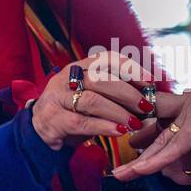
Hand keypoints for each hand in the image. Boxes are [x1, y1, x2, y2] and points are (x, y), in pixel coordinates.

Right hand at [32, 51, 155, 149]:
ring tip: (135, 123)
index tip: (150, 81)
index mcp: (79, 67)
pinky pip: (82, 122)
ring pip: (93, 101)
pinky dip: (103, 126)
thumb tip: (147, 97)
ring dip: (118, 112)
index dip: (130, 68)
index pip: (106, 59)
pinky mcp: (53, 119)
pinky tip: (118, 131)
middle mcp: (67, 77)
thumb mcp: (90, 95)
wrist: (40, 130)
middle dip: (128, 93)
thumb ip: (113, 93)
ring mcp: (57, 97)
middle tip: (146, 107)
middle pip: (101, 79)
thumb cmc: (73, 112)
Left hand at [111, 89, 190, 181]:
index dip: (151, 128)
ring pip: (161, 139)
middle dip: (138, 138)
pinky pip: (173, 146)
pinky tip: (139, 171)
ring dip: (140, 160)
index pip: (169, 113)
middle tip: (122, 156)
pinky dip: (155, 161)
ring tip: (121, 176)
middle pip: (156, 122)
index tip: (136, 141)